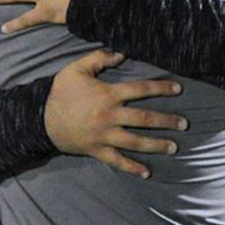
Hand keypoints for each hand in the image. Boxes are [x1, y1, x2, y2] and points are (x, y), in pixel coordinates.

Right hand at [45, 50, 187, 177]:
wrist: (39, 119)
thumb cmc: (60, 92)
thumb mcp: (76, 69)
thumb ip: (99, 58)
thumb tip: (122, 52)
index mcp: (108, 95)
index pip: (140, 90)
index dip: (160, 88)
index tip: (178, 90)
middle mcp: (109, 116)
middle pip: (144, 119)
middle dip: (166, 121)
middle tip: (185, 124)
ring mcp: (104, 136)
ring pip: (135, 142)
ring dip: (156, 145)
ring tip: (174, 147)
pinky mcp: (97, 150)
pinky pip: (117, 161)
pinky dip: (132, 168)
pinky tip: (147, 173)